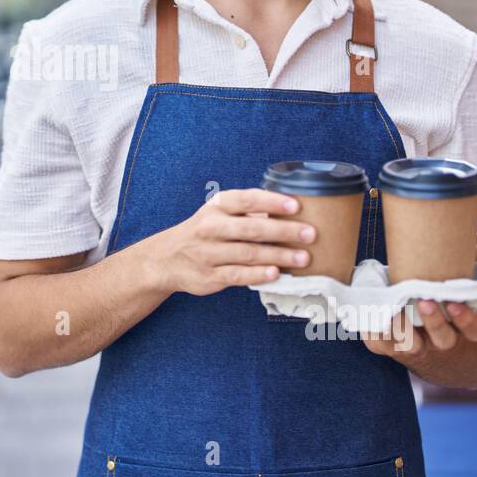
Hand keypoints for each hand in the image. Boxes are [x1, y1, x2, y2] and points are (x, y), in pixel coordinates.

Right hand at [142, 188, 314, 296]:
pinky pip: (238, 275)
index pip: (246, 200)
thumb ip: (249, 213)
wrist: (166, 259)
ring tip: (303, 258)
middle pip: (251, 229)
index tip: (296, 205)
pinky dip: (258, 274)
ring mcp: (209, 253)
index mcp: (216, 207)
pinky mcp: (210, 276)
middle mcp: (211, 228)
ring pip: (248, 253)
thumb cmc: (204, 232)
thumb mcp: (219, 214)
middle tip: (310, 234)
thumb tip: (290, 212)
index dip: (271, 202)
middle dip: (283, 231)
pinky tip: (276, 274)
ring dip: (279, 256)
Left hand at [365, 240, 476, 356]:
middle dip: (434, 322)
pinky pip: (381, 344)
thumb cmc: (432, 293)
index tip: (454, 303)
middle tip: (425, 302)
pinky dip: (374, 331)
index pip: (474, 330)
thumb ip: (459, 267)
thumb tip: (472, 247)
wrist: (410, 321)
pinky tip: (369, 314)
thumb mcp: (447, 282)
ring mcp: (415, 347)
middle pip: (444, 340)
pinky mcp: (388, 346)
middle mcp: (438, 340)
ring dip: (403, 329)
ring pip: (412, 346)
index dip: (466, 320)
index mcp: (458, 327)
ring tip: (393, 310)